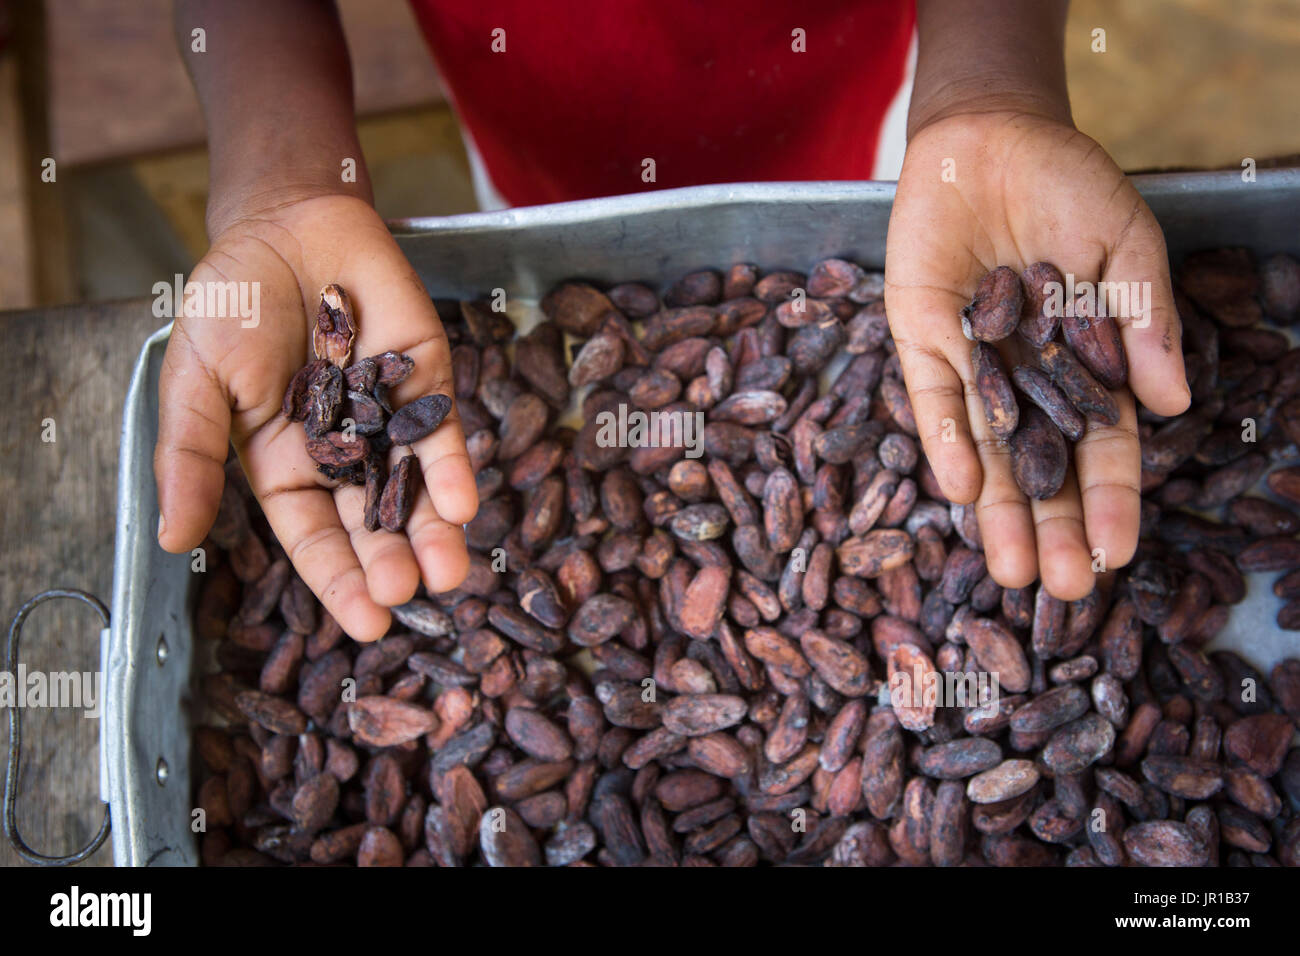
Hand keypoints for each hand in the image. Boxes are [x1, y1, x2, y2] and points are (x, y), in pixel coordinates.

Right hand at [154, 194, 477, 639]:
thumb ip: (190, 457)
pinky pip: (441, 434)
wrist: (284, 225)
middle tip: (407, 597)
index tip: (364, 624)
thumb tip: (171, 540)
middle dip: (390, 563)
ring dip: (434, 531)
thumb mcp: (195, 380)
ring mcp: (390, 423)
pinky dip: (451, 468)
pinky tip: (462, 503)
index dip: (338, 583)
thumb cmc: (231, 304)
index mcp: (286, 468)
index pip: (315, 540)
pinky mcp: (427, 385)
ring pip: (416, 491)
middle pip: (372, 525)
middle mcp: (344, 456)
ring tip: (449, 571)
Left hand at [885, 110, 1189, 599]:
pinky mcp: (920, 341)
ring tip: (1012, 570)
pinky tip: (961, 490)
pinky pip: (933, 399)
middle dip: (1052, 527)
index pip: (1101, 447)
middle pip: (1040, 468)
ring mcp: (971, 364)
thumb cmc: (1068, 185)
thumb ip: (1142, 319)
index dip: (1111, 500)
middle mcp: (1025, 379)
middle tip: (1060, 589)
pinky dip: (944, 441)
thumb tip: (1173, 404)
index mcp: (1085, 364)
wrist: (988, 137)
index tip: (1117, 554)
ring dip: (997, 510)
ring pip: (985, 450)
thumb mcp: (1125, 242)